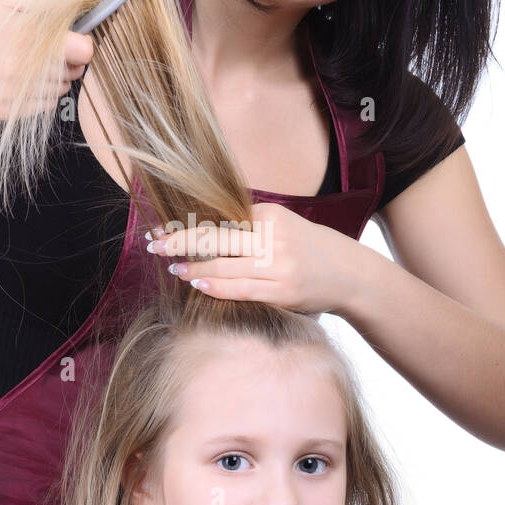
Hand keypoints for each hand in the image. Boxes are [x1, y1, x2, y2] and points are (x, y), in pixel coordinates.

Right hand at [0, 0, 94, 118]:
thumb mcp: (5, 4)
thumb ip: (47, 2)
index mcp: (25, 38)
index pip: (82, 50)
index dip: (81, 43)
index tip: (73, 40)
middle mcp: (22, 70)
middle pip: (73, 71)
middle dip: (67, 61)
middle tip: (47, 51)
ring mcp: (15, 94)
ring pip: (60, 90)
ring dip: (54, 79)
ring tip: (30, 64)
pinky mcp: (9, 111)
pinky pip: (44, 106)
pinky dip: (41, 95)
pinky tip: (22, 80)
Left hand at [145, 201, 359, 314]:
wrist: (350, 274)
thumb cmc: (310, 250)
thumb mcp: (283, 226)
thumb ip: (250, 226)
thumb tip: (204, 230)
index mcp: (269, 215)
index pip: (220, 219)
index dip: (188, 225)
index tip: (164, 229)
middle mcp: (272, 237)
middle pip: (216, 237)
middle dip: (180, 241)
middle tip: (154, 244)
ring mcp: (278, 264)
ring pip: (225, 265)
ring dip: (194, 267)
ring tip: (174, 268)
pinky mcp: (282, 289)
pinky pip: (240, 288)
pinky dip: (215, 285)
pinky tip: (197, 282)